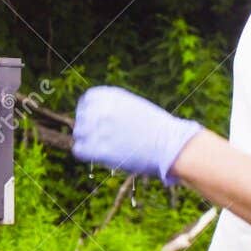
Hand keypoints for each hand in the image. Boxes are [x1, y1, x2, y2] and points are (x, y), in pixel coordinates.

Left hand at [72, 86, 202, 184]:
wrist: (171, 145)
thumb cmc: (156, 128)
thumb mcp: (133, 107)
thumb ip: (113, 107)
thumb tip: (94, 115)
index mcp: (111, 95)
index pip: (86, 100)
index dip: (90, 113)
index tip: (99, 123)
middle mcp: (102, 109)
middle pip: (81, 118)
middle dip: (89, 128)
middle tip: (104, 138)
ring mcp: (100, 129)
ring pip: (79, 134)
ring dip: (88, 141)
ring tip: (105, 147)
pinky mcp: (100, 149)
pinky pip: (79, 150)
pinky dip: (86, 153)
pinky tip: (99, 155)